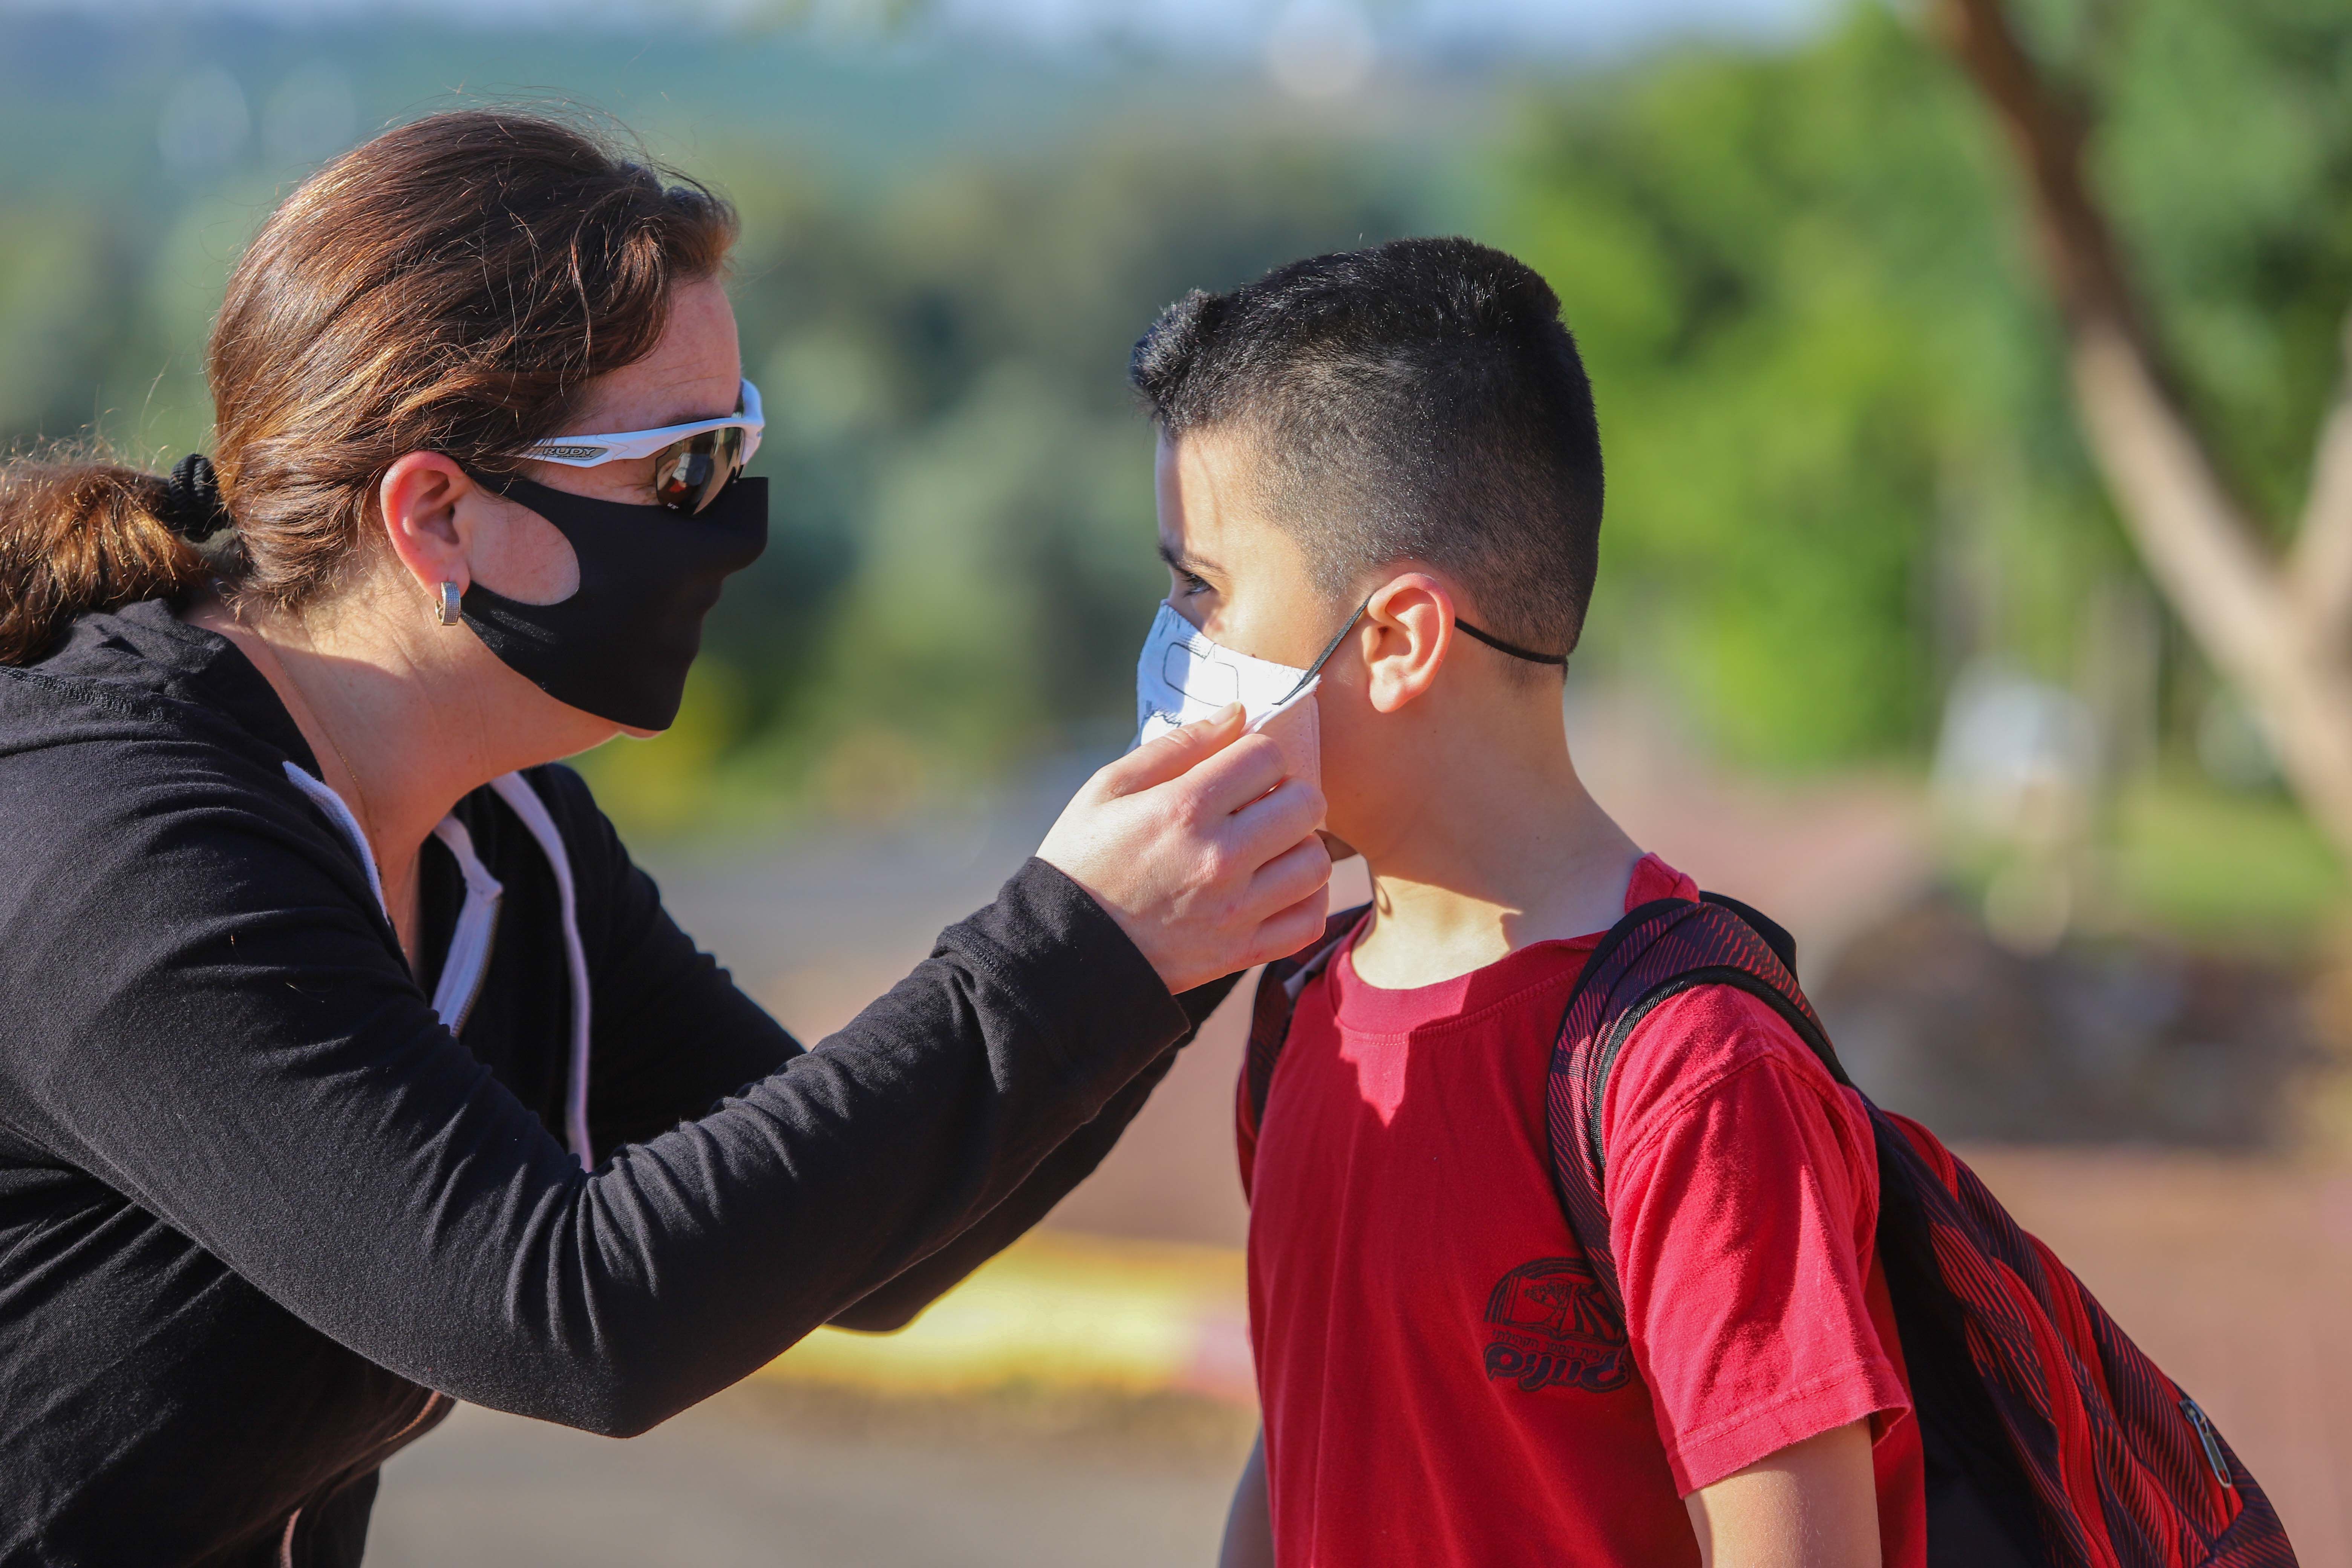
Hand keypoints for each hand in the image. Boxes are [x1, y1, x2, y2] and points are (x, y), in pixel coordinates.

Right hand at [1038, 704, 1331, 995]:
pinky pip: (1309, 921)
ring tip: (1269, 847)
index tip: (1238, 771)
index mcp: (1184, 809)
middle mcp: (1218, 859)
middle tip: (1259, 805)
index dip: (1255, 754)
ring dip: (1299, 847)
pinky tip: (1278, 887)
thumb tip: (1239, 713)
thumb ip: (1177, 746)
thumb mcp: (1109, 788)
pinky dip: (1305, 900)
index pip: (1267, 755)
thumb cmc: (1083, 860)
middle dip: (1288, 794)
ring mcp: (1235, 910)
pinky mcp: (1241, 951)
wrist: (1063, 950)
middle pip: (1307, 803)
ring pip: (1317, 862)